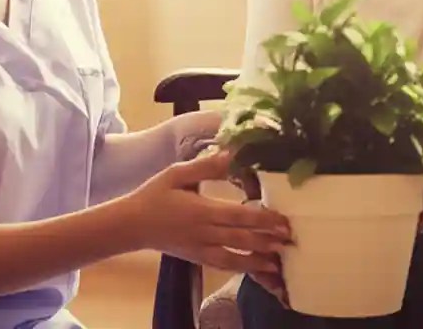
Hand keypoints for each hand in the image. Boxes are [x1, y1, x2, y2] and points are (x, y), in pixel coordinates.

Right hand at [120, 150, 291, 303]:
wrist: (132, 224)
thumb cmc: (155, 195)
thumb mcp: (176, 174)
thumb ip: (205, 166)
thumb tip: (231, 154)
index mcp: (201, 210)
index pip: (238, 216)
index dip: (262, 219)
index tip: (283, 219)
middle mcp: (204, 232)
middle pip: (241, 238)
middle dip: (267, 240)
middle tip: (290, 239)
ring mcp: (201, 248)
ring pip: (235, 257)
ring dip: (259, 258)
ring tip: (279, 259)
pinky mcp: (198, 258)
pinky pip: (224, 265)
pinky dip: (242, 268)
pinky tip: (257, 267)